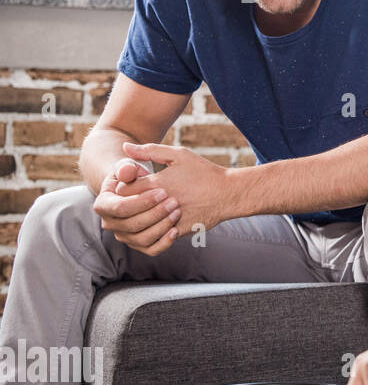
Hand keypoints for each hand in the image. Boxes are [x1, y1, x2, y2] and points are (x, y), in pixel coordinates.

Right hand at [92, 156, 181, 255]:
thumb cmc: (133, 176)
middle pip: (132, 224)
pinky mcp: (138, 244)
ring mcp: (124, 236)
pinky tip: (176, 230)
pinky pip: (151, 250)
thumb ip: (127, 167)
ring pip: (142, 238)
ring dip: (161, 226)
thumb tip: (127, 172)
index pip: (120, 208)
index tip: (163, 192)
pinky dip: (164, 243)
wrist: (138, 189)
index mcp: (103, 204)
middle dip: (155, 213)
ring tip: (177, 212)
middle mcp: (110, 223)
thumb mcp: (129, 166)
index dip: (142, 201)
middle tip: (174, 201)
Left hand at [112, 141, 232, 239]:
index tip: (132, 185)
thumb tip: (125, 147)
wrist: (229, 193)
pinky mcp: (178, 231)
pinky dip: (155, 230)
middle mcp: (160, 202)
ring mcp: (169, 219)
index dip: (124, 187)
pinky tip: (160, 220)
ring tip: (146, 211)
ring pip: (140, 226)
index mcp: (157, 183)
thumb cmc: (204, 172)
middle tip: (135, 200)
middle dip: (128, 204)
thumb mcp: (178, 155)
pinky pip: (156, 236)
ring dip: (139, 219)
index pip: (122, 189)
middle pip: (128, 209)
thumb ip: (150, 150)